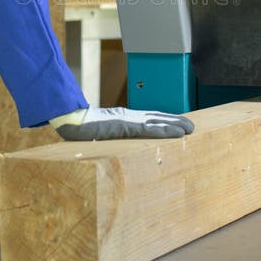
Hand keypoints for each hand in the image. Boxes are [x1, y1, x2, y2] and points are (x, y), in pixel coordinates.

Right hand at [49, 107, 194, 140]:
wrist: (68, 121)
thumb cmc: (79, 129)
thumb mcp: (98, 134)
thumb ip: (109, 137)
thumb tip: (113, 143)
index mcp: (122, 119)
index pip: (148, 119)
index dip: (164, 121)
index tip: (177, 124)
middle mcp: (127, 117)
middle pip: (156, 118)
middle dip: (174, 121)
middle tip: (191, 126)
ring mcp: (127, 120)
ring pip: (156, 122)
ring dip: (174, 126)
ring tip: (190, 130)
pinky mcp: (125, 125)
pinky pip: (148, 129)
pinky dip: (164, 131)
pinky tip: (176, 134)